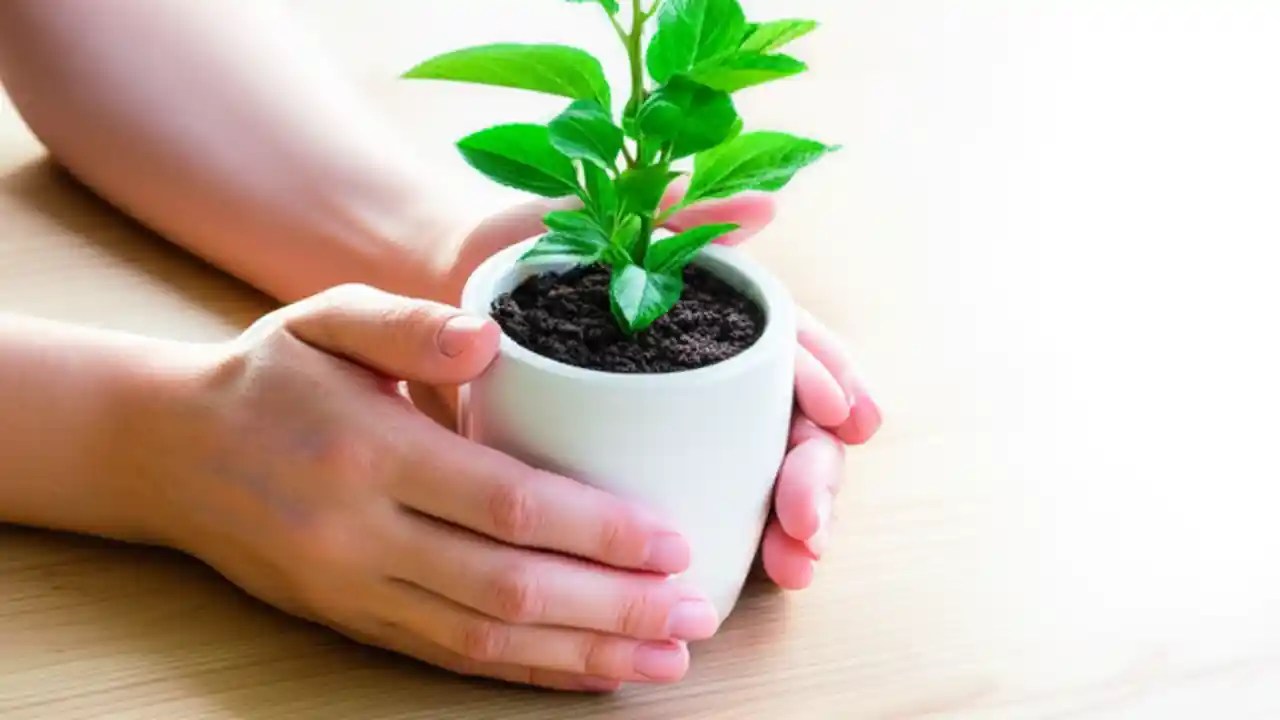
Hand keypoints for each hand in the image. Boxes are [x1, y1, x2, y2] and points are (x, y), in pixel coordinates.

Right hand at [151, 285, 721, 691]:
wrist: (167, 452)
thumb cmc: (267, 374)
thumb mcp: (326, 316)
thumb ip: (408, 322)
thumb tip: (490, 338)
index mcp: (370, 449)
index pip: (505, 503)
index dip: (596, 530)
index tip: (671, 540)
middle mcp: (362, 532)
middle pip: (508, 586)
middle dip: (614, 608)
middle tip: (697, 615)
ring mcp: (354, 588)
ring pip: (485, 637)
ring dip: (584, 655)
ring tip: (666, 660)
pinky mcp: (350, 620)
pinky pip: (449, 657)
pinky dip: (525, 671)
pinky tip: (586, 673)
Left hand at [437, 187, 882, 590]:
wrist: (459, 287)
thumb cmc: (536, 246)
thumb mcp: (601, 217)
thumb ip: (677, 212)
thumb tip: (767, 206)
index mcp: (720, 311)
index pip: (797, 347)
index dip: (830, 381)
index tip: (847, 419)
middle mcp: (719, 367)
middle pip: (797, 420)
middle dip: (816, 472)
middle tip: (810, 520)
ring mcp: (694, 415)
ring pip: (770, 469)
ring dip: (797, 518)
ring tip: (797, 562)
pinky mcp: (659, 457)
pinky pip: (719, 499)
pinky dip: (746, 534)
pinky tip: (761, 569)